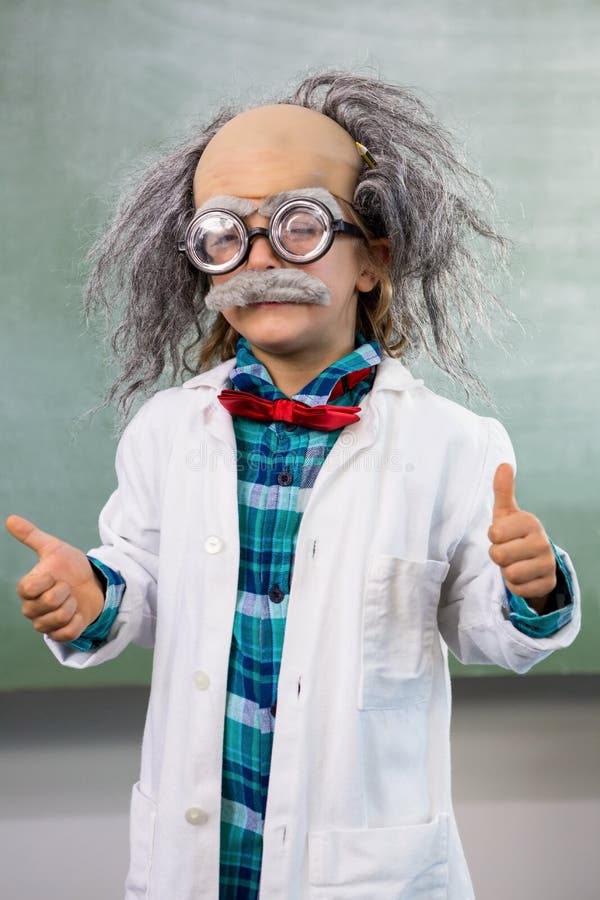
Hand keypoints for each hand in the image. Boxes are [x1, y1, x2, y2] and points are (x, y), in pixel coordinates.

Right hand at [5, 514, 105, 642]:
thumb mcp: (53, 549)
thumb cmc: (69, 567)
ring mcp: (45, 624)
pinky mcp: (60, 635)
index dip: (47, 580)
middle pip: (48, 602)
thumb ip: (31, 536)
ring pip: (58, 618)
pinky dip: (77, 622)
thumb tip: (10, 518)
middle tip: (67, 587)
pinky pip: (67, 633)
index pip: (28, 588)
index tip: (55, 574)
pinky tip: (78, 613)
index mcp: (27, 589)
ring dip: (72, 606)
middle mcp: (31, 608)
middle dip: (65, 591)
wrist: (92, 584)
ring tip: (72, 600)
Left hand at [487, 464, 556, 613]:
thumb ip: (502, 490)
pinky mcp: (547, 584)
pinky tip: (522, 576)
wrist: (533, 559)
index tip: (502, 535)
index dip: (493, 537)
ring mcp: (547, 563)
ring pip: (509, 574)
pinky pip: (518, 589)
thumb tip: (504, 464)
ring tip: (514, 563)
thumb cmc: (513, 533)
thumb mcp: (505, 513)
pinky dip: (515, 586)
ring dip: (506, 571)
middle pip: (499, 555)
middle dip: (497, 555)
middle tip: (507, 551)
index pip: (495, 533)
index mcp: (530, 522)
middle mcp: (543, 541)